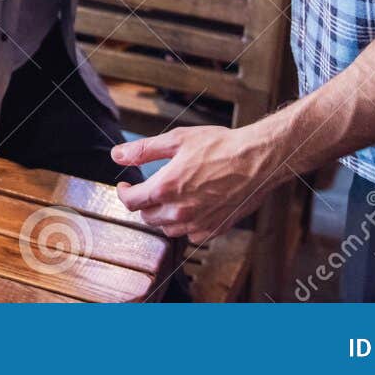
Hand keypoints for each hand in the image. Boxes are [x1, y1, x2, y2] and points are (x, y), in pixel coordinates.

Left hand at [112, 124, 286, 242]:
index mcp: (166, 188)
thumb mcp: (177, 139)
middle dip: (144, 203)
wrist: (257, 160)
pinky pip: (191, 235)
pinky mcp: (215, 229)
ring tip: (170, 198)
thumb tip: (117, 155)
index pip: (132, 202)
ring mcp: (198, 223)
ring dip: (163, 216)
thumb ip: (144, 150)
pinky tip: (192, 209)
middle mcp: (180, 211)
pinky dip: (186, 225)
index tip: (127, 186)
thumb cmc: (221, 147)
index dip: (124, 193)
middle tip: (149, 189)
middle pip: (148, 217)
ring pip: (168, 229)